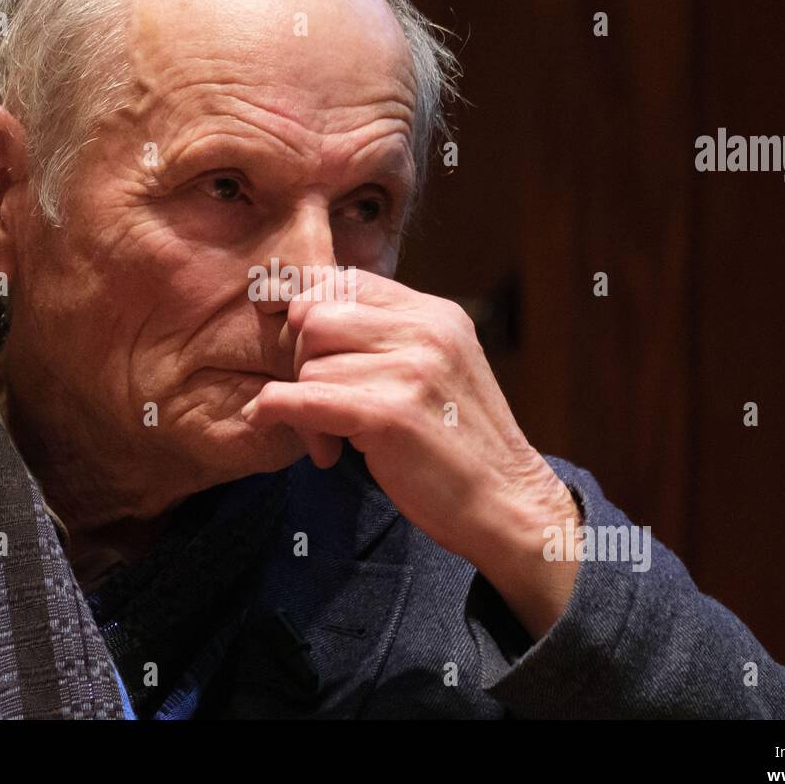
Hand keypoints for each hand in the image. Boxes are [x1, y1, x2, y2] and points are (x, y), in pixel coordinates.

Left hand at [241, 268, 580, 637]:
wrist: (507, 503)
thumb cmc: (460, 443)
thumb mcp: (437, 369)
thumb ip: (388, 338)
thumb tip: (306, 316)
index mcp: (435, 314)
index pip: (343, 280)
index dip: (306, 309)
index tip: (297, 345)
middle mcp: (426, 331)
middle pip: (315, 317)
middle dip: (299, 360)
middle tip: (314, 404)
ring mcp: (411, 371)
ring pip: (309, 366)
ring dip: (303, 406)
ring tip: (332, 439)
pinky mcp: (390, 415)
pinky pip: (304, 398)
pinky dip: (277, 410)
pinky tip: (279, 423)